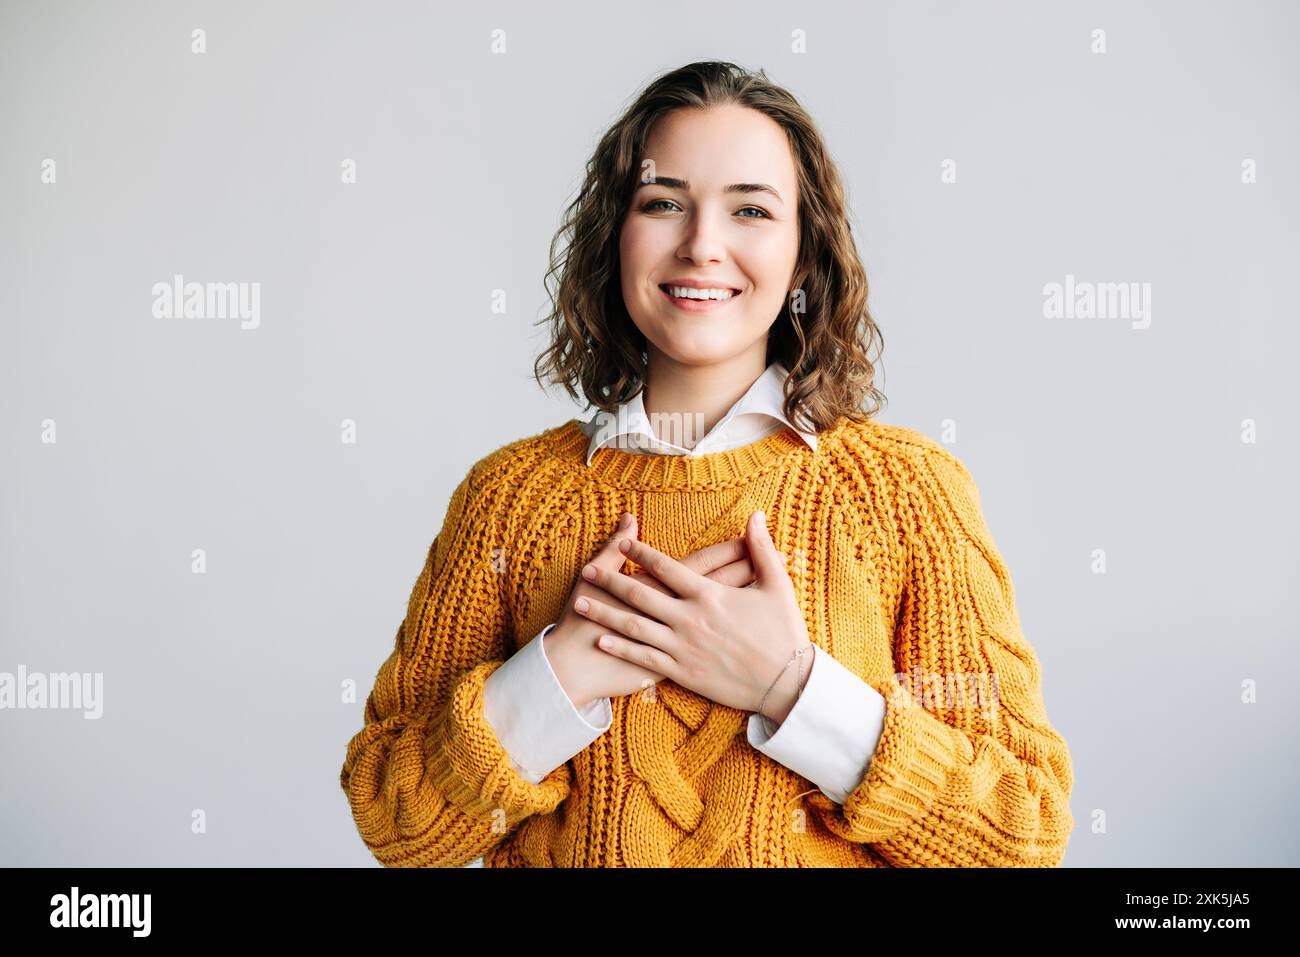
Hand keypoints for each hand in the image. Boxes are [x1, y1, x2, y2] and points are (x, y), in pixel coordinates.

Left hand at [575, 510, 812, 722]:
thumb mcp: (777, 586)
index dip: (642, 553)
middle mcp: (690, 619)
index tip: (622, 542)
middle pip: (641, 594)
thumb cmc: (784, 632)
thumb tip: (754, 516)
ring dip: (605, 613)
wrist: (787, 684)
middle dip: (610, 580)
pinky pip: (644, 658)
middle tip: (586, 570)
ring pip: (634, 627)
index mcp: (710, 595)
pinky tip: (601, 639)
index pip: (668, 567)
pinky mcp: (683, 672)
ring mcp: (683, 647)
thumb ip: (761, 549)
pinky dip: (621, 648)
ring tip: (579, 602)